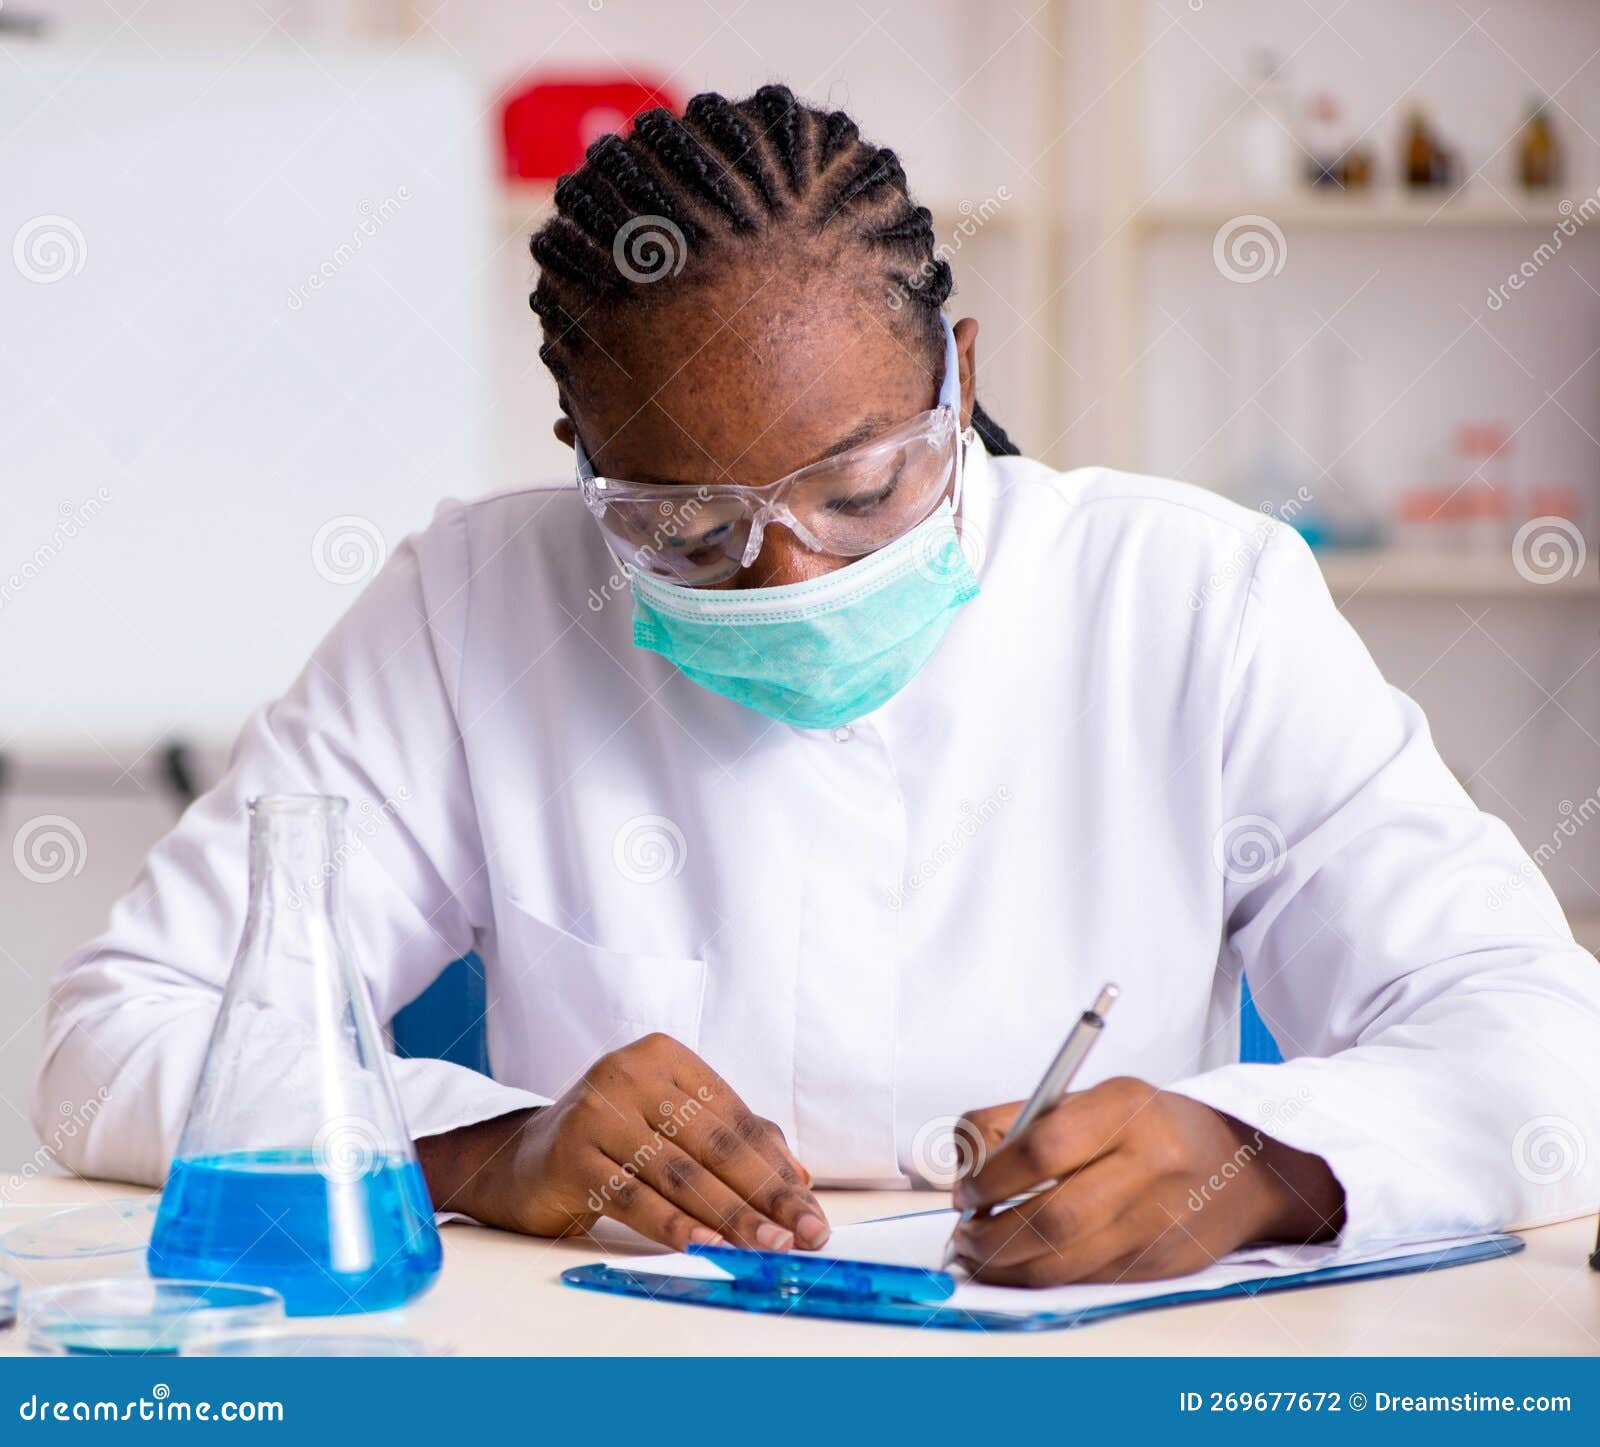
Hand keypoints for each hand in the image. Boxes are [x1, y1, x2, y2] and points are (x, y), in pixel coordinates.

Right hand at [417, 1032, 829, 1252]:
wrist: (523, 1161)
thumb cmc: (613, 1142)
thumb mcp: (672, 1128)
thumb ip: (734, 1142)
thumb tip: (797, 1178)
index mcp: (664, 1056)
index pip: (733, 1117)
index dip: (775, 1167)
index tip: (809, 1209)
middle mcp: (629, 1072)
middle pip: (712, 1143)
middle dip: (764, 1195)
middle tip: (801, 1234)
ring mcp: (596, 1111)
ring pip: (679, 1172)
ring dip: (730, 1215)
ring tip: (765, 1247)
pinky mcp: (571, 1154)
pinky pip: (634, 1197)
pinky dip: (674, 1224)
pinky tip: (706, 1246)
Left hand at [949, 1077, 1344, 1286]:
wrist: (1239, 1169)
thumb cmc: (1149, 1126)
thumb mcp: (1093, 1098)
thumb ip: (1022, 1121)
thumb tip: (964, 1166)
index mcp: (1126, 1109)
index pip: (1041, 1148)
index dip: (990, 1175)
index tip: (966, 1187)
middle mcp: (1148, 1167)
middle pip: (1051, 1218)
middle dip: (990, 1233)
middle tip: (964, 1229)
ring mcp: (1157, 1223)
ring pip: (1063, 1263)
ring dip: (1004, 1265)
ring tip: (978, 1250)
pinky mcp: (1157, 1266)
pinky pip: (1081, 1280)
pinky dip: (1036, 1277)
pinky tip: (1015, 1264)